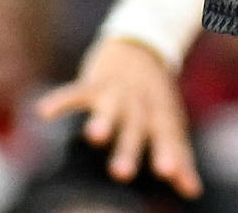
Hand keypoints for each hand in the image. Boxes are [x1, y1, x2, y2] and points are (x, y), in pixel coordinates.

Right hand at [35, 38, 199, 197]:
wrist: (142, 45)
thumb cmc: (154, 97)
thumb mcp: (169, 123)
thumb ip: (180, 157)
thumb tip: (193, 193)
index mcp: (160, 117)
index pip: (166, 136)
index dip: (167, 154)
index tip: (167, 174)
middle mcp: (140, 105)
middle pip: (135, 128)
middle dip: (128, 149)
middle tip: (121, 173)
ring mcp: (117, 92)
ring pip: (110, 107)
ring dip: (103, 120)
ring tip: (94, 136)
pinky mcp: (94, 82)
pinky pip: (76, 91)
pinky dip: (60, 99)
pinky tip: (43, 111)